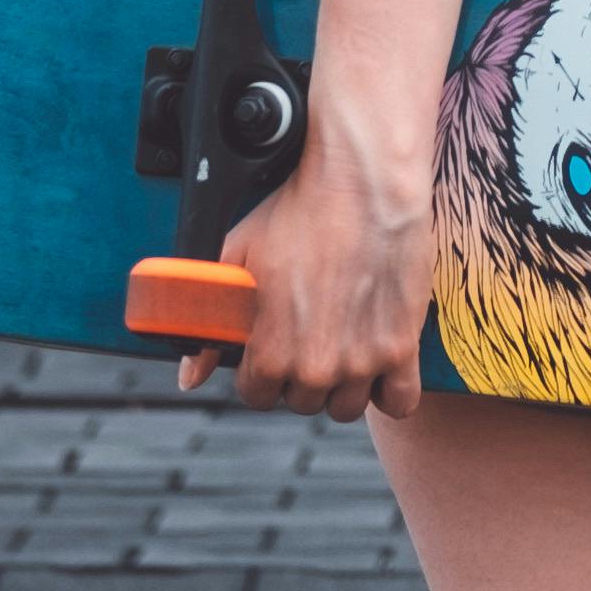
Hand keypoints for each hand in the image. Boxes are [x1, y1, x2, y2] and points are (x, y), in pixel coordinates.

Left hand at [213, 119, 434, 427]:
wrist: (362, 185)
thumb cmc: (296, 214)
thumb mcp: (235, 260)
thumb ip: (208, 325)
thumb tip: (189, 376)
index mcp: (269, 353)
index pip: (257, 395)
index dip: (262, 369)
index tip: (275, 345)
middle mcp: (314, 367)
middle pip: (302, 401)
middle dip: (301, 374)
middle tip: (312, 334)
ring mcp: (361, 362)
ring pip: (346, 406)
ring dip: (343, 384)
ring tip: (345, 344)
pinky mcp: (401, 348)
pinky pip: (399, 402)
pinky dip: (391, 390)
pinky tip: (382, 363)